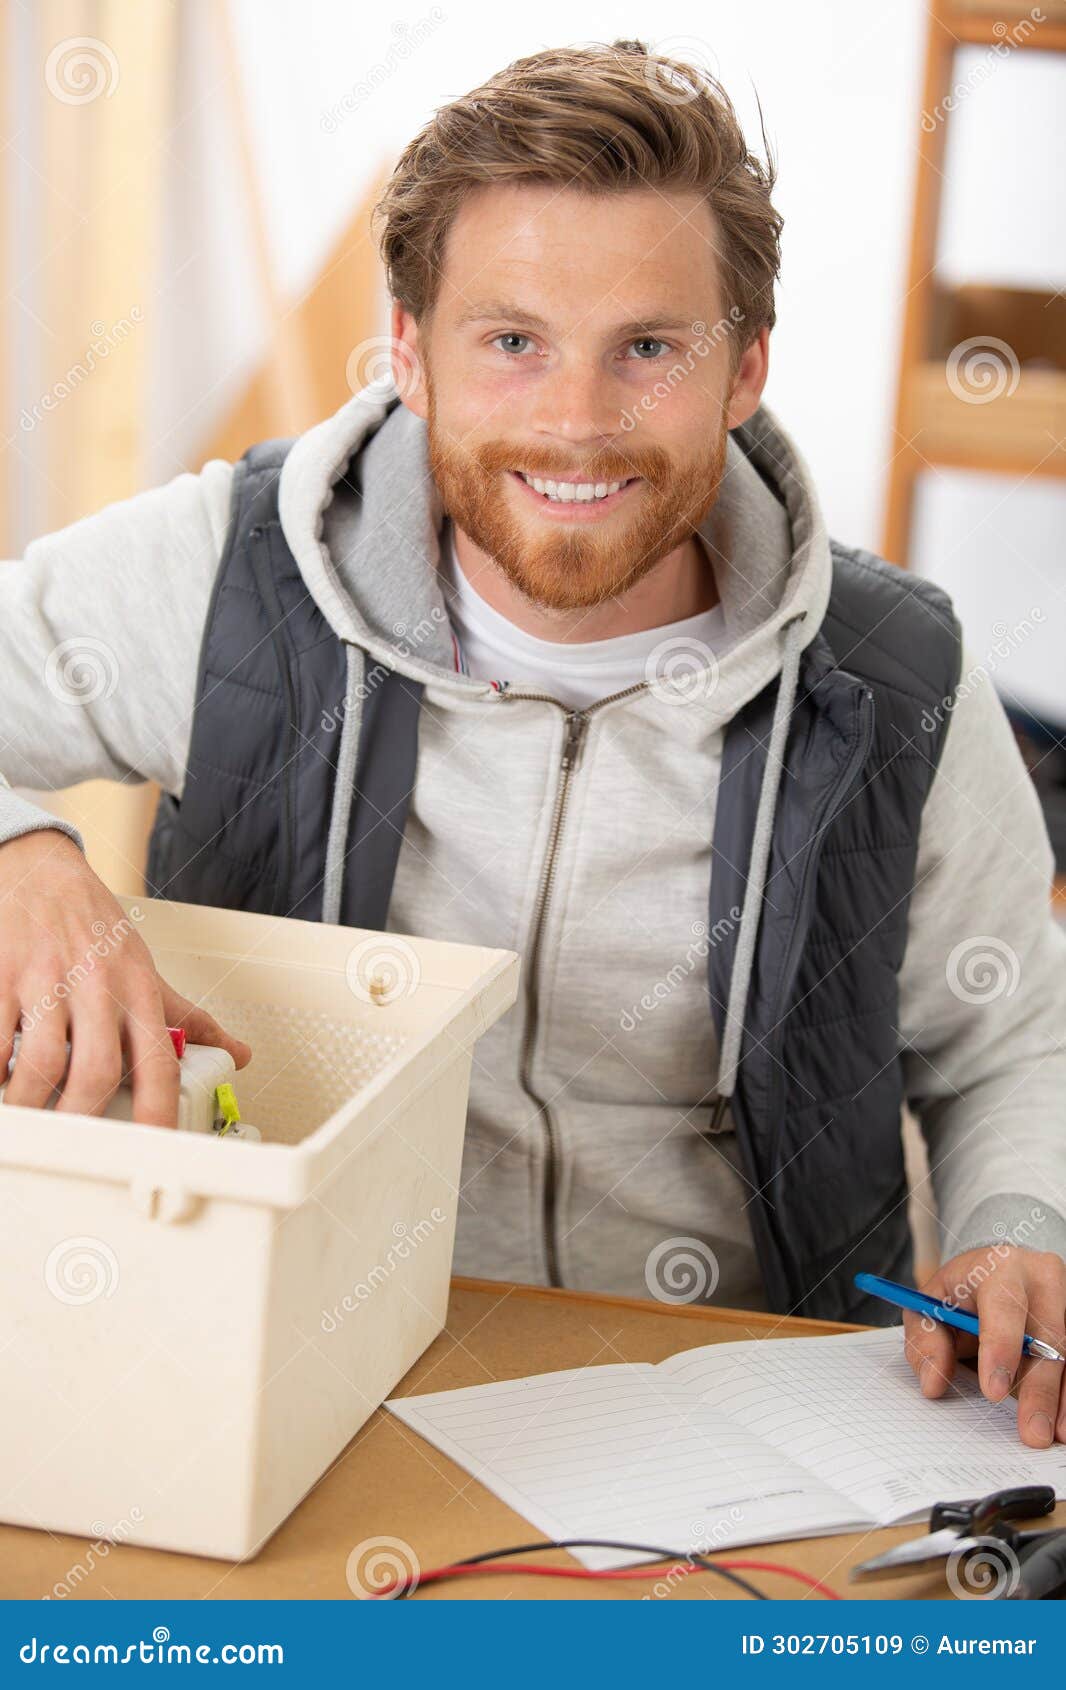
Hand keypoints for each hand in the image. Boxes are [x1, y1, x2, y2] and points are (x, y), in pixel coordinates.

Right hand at [0, 829, 250, 1126]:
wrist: (39, 867)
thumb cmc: (91, 923)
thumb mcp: (144, 966)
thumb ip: (186, 1016)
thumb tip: (238, 1052)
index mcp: (139, 989)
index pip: (160, 1062)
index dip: (160, 1112)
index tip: (153, 1149)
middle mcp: (97, 985)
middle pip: (98, 1072)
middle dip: (84, 1117)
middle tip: (71, 1135)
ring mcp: (46, 979)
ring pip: (42, 1064)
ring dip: (30, 1103)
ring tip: (25, 1112)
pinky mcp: (0, 974)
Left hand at [903, 1243, 1065, 1446]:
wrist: (996, 1272)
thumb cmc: (962, 1294)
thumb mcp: (931, 1307)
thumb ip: (927, 1341)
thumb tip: (933, 1384)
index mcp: (999, 1267)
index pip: (1004, 1306)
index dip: (1001, 1348)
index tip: (993, 1391)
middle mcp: (1041, 1277)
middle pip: (1048, 1336)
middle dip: (1040, 1388)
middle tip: (1032, 1432)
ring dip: (1063, 1397)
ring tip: (1055, 1434)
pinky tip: (1064, 1420)